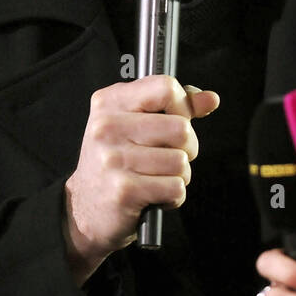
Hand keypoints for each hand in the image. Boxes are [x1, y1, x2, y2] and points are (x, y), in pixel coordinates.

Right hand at [64, 76, 218, 283]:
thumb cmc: (116, 161)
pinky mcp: (124, 191)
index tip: (178, 120)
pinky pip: (175, 188)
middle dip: (187, 147)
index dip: (183, 106)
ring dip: (179, 175)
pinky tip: (154, 195)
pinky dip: (173, 196)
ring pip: (181, 161)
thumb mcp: (137, 123)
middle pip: (181, 128)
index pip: (165, 88)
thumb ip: (176, 107)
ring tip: (157, 177)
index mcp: (110, 102)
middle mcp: (107, 127)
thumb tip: (210, 99)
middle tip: (167, 157)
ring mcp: (114, 159)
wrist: (85, 208)